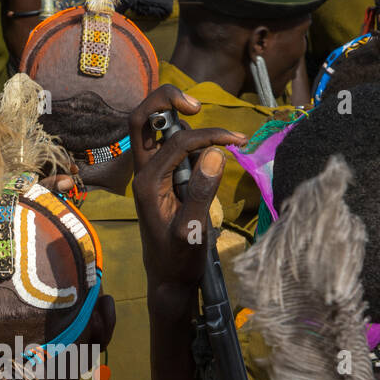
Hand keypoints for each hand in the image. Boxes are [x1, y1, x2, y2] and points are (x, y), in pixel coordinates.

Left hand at [130, 85, 245, 286]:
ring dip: (186, 125)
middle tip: (196, 105)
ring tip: (222, 145)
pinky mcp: (161, 178)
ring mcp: (150, 174)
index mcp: (148, 183)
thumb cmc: (179, 259)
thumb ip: (202, 192)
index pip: (177, 142)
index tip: (238, 142)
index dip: (209, 135)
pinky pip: (171, 147)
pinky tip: (213, 158)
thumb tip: (216, 153)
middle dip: (166, 100)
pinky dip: (192, 142)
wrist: (169, 278)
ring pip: (158, 130)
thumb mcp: (193, 231)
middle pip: (141, 119)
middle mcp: (143, 172)